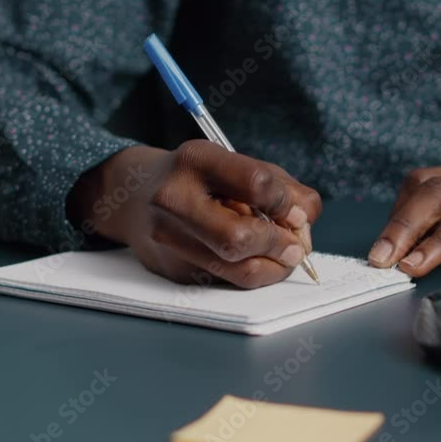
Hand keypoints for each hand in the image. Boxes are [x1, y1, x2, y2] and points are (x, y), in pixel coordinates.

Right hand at [70, 140, 321, 287]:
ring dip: (274, 268)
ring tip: (284, 256)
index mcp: (196, 160)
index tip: (295, 213)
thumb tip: (305, 225)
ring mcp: (168, 237)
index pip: (256, 183)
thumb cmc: (202, 179)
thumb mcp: (239, 165)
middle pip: (240, 237)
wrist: (136, 195)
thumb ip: (283, 188)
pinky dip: (254, 273)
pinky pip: (229, 281)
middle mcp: (174, 198)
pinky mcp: (173, 268)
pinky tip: (255, 259)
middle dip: (280, 245)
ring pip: (237, 270)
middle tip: (296, 246)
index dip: (287, 203)